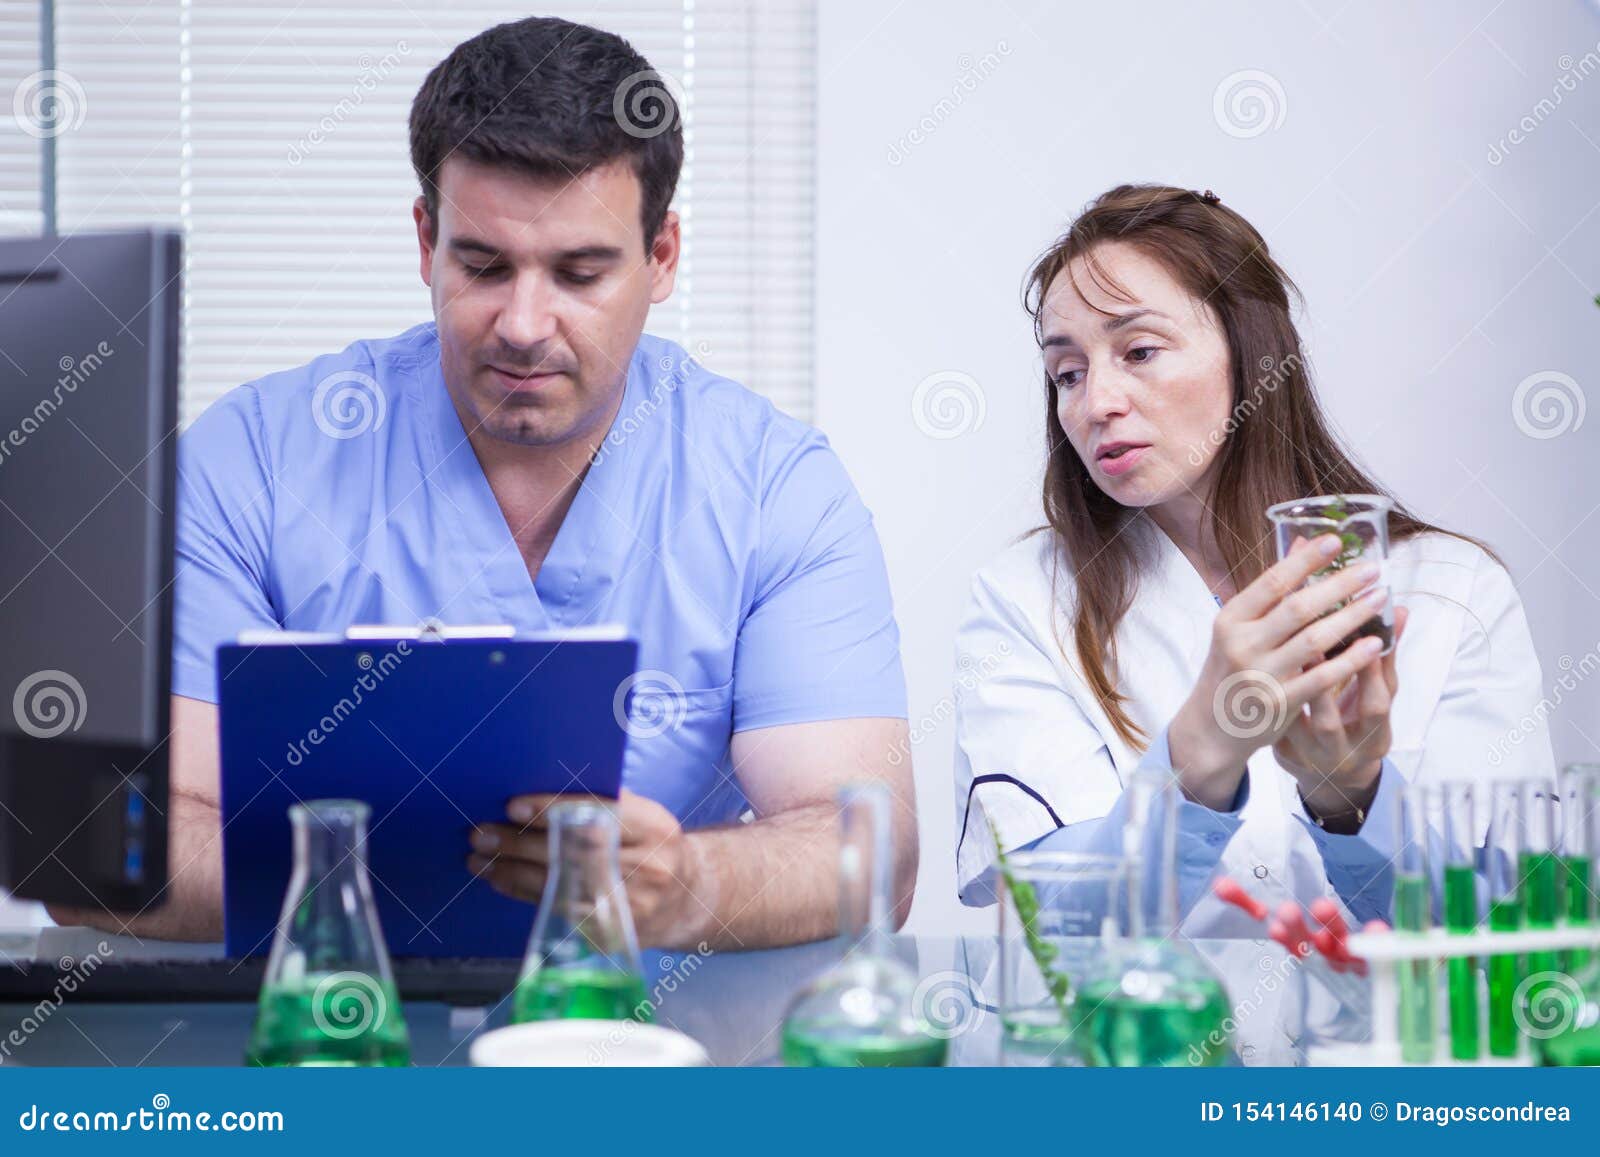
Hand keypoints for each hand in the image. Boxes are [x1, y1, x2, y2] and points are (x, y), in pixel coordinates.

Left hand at [467, 788, 708, 946]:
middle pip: (574, 853)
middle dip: (521, 843)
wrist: (687, 898)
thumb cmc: (652, 846)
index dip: (554, 810)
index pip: (599, 815)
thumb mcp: (643, 817)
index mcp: (655, 828)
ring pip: (560, 886)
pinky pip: (558, 911)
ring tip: (479, 856)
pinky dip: (523, 894)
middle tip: (482, 832)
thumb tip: (536, 790)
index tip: (513, 805)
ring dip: (512, 871)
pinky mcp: (611, 934)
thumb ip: (603, 805)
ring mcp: (630, 907)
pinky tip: (499, 879)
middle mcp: (648, 869)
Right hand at [1168, 533, 1390, 807]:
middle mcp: (1242, 644)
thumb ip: (1270, 591)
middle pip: (1298, 608)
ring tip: (1380, 598)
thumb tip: (1300, 542)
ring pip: (1315, 640)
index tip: (1335, 541)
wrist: (1211, 728)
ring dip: (1353, 617)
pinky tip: (1374, 644)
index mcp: (1230, 619)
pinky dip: (1351, 659)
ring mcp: (1260, 675)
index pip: (1271, 582)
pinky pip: (1322, 677)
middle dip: (1340, 585)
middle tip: (1372, 569)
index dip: (1305, 560)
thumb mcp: (1239, 628)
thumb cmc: (1230, 669)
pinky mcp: (1279, 704)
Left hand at [1275, 607, 1408, 830]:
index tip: (1371, 634)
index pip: (1382, 701)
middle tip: (1332, 633)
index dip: (1377, 670)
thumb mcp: (1370, 699)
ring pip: (1322, 721)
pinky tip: (1275, 670)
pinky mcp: (1289, 754)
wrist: (1322, 775)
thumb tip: (1398, 609)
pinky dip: (1283, 695)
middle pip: (1361, 713)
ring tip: (1305, 651)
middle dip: (1352, 672)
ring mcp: (1320, 755)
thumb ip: (1381, 658)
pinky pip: (1286, 725)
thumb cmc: (1351, 723)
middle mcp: (1351, 749)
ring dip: (1315, 683)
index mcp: (1376, 736)